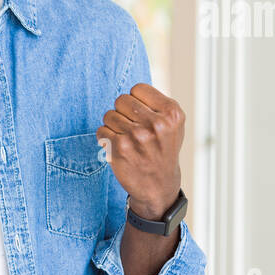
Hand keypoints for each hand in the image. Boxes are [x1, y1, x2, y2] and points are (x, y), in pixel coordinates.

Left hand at [96, 83, 184, 219]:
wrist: (158, 185)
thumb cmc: (162, 149)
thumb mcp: (172, 124)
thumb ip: (156, 103)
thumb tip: (130, 90)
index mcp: (172, 113)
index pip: (137, 89)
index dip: (136, 101)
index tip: (142, 115)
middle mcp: (156, 123)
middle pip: (121, 100)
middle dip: (123, 112)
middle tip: (132, 128)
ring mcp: (137, 136)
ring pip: (109, 115)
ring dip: (114, 126)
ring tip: (127, 139)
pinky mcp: (120, 148)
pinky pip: (101, 130)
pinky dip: (106, 138)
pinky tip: (119, 148)